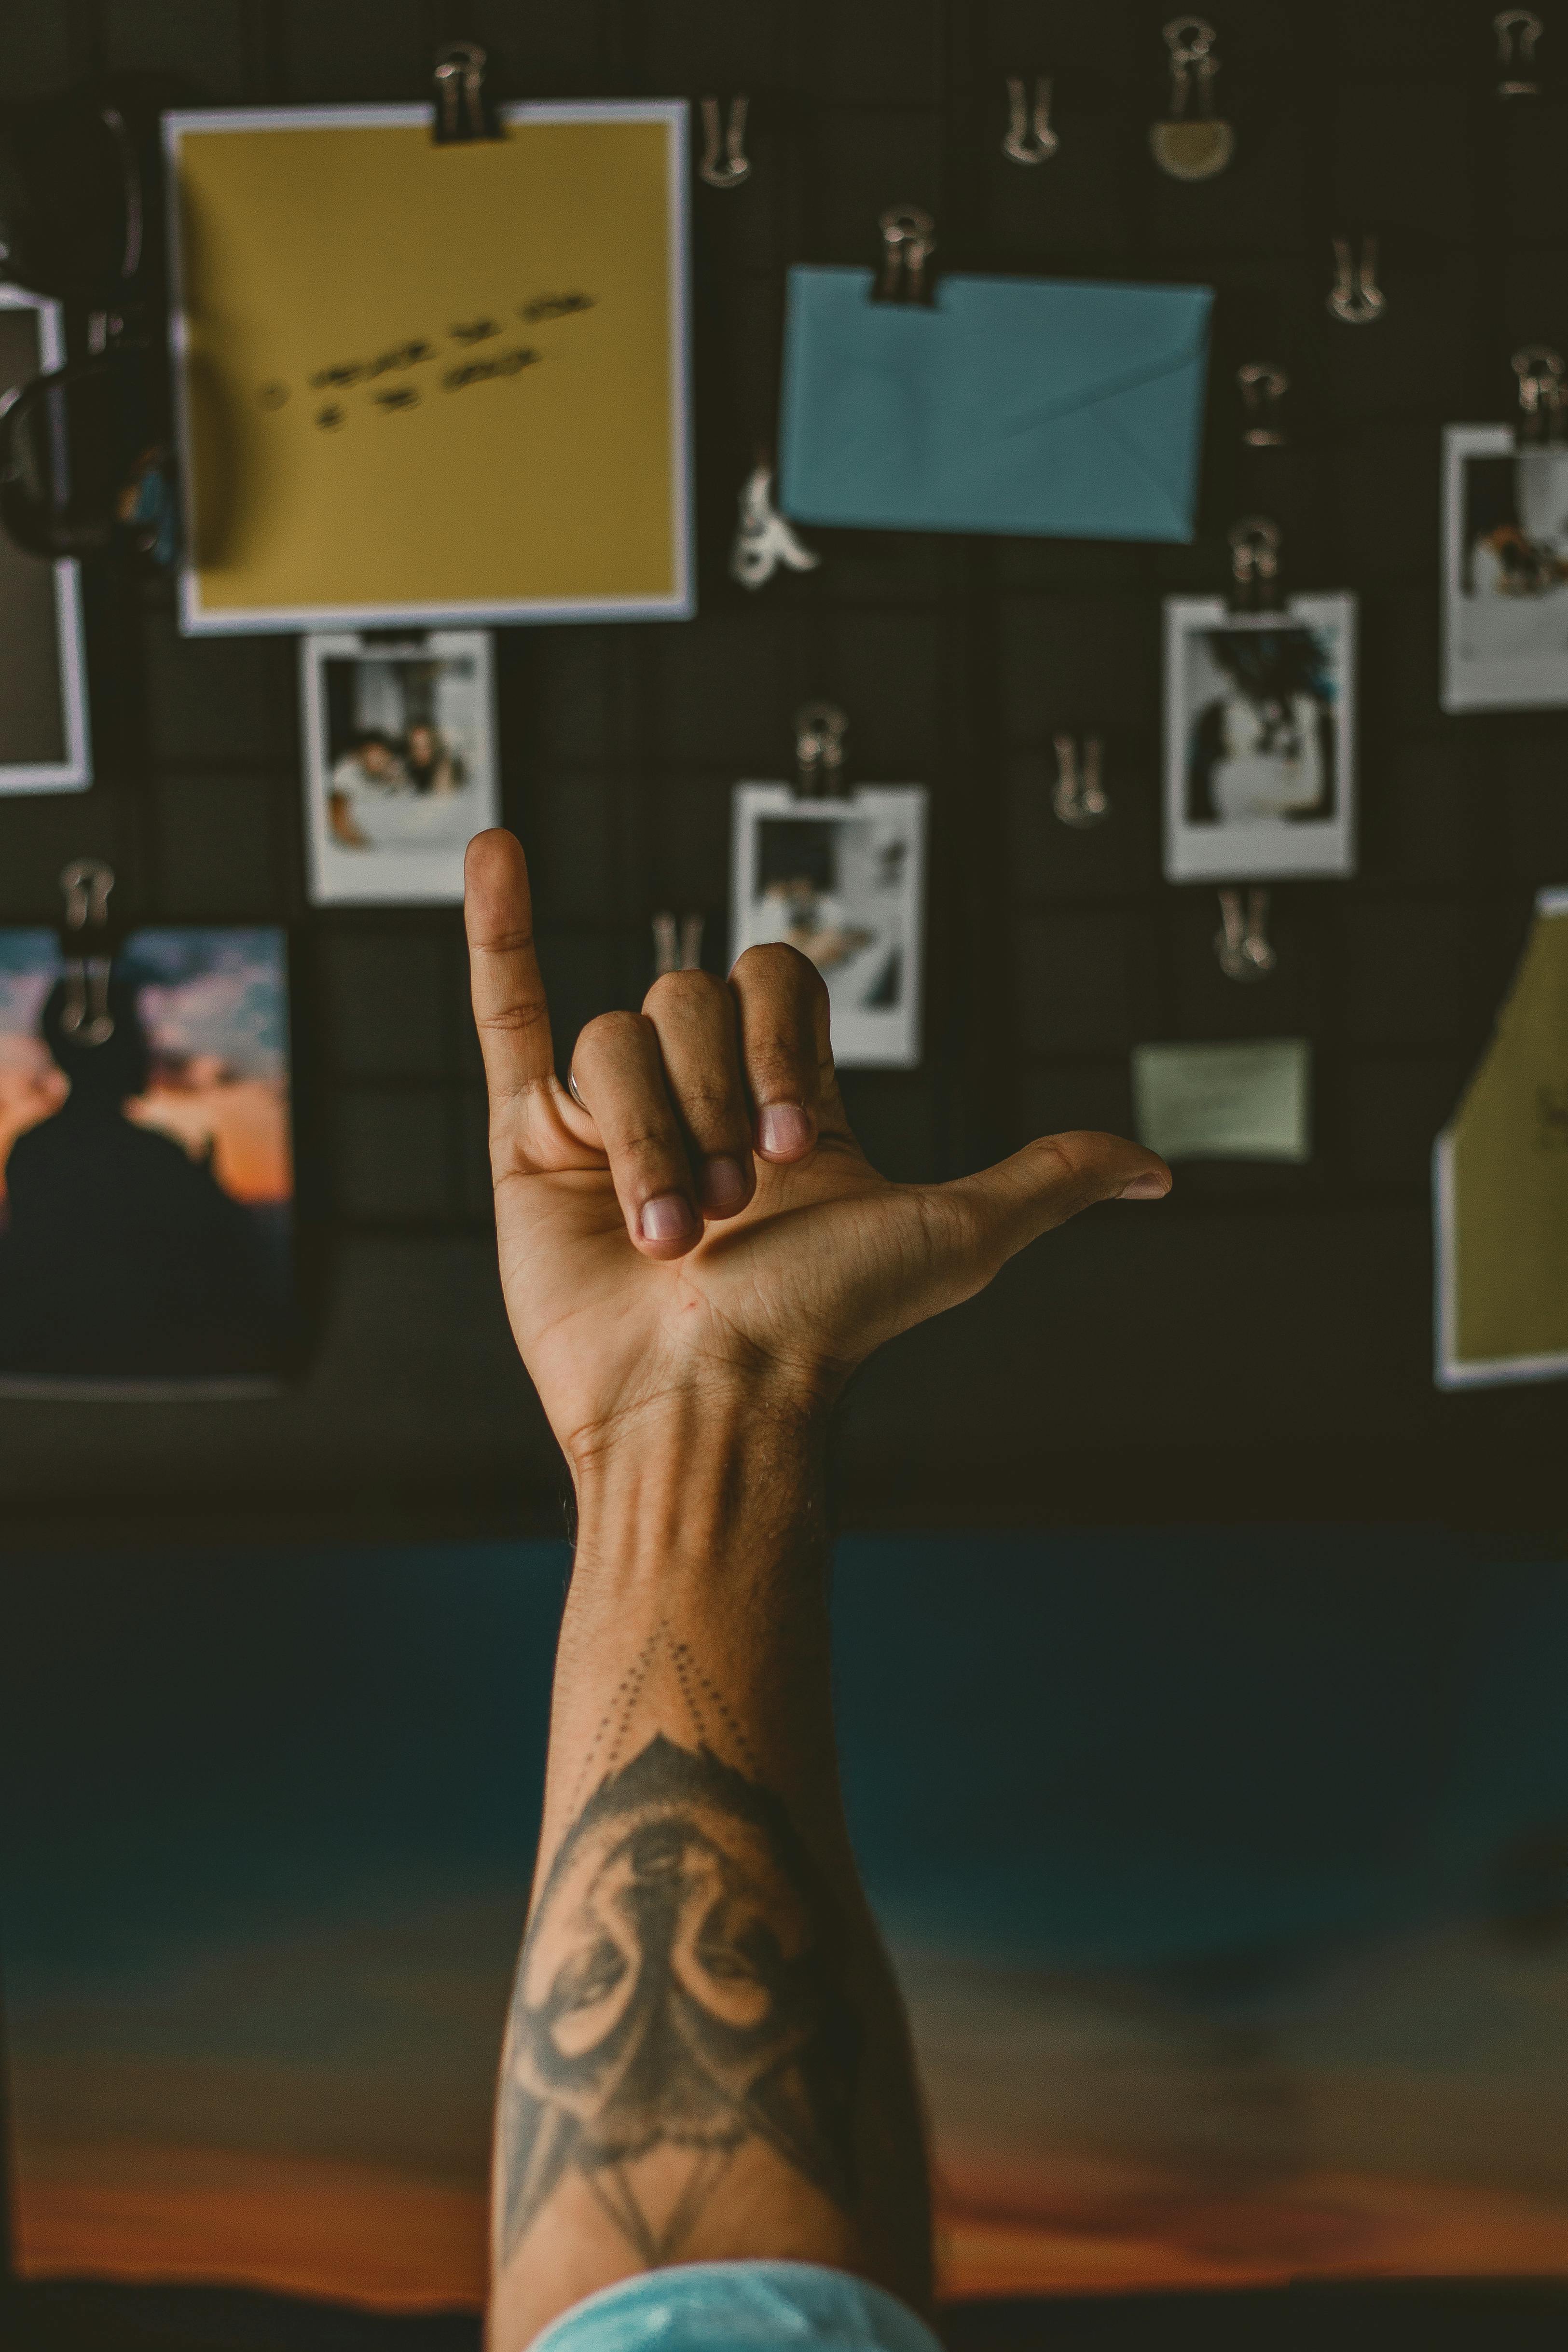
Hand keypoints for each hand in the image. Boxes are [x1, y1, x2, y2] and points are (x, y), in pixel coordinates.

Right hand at [465, 830, 1169, 1470]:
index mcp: (782, 1103)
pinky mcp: (527, 1141)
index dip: (778, 1036)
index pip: (774, 981)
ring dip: (645, 1136)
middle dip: (711, 1101)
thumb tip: (1160, 1168)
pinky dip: (496, 929)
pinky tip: (491, 846)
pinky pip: (506, 1013)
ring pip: (613, 1038)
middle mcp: (696, 1097)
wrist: (711, 1399)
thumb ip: (1045, 1182)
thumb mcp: (957, 1240)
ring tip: (667, 1236)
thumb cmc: (826, 1327)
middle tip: (732, 1210)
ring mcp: (608, 1115)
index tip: (792, 1139)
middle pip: (688, 999)